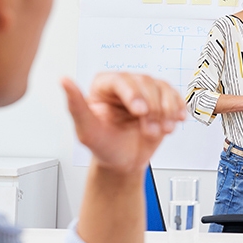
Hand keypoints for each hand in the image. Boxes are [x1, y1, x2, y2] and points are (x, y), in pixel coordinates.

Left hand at [61, 73, 186, 173]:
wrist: (125, 162)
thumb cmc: (105, 147)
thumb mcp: (87, 131)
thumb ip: (76, 106)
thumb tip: (64, 81)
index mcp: (103, 87)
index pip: (121, 80)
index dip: (134, 94)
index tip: (141, 112)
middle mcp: (125, 85)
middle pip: (145, 82)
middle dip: (152, 108)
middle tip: (150, 129)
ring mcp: (145, 91)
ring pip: (162, 88)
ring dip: (166, 111)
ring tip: (161, 130)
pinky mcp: (161, 99)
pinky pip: (174, 95)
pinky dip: (178, 108)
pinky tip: (177, 119)